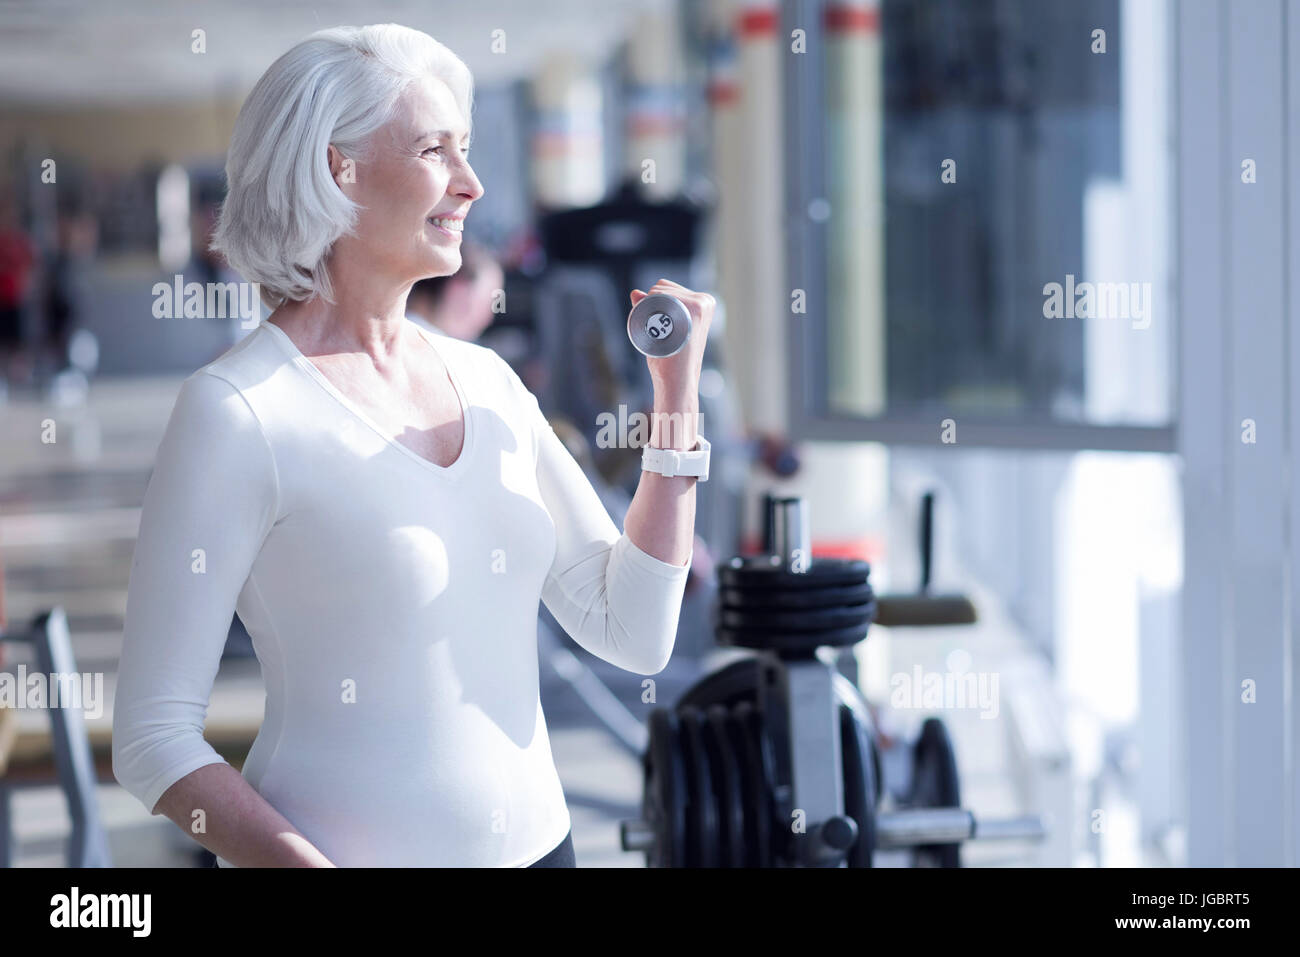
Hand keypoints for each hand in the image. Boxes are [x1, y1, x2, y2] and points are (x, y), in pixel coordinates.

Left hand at [629, 279, 714, 398]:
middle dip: (651, 304)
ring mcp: (701, 303)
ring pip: (659, 291)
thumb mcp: (662, 331)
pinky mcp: (694, 308)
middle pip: (663, 287)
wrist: (677, 379)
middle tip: (659, 332)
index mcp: (703, 303)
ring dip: (650, 307)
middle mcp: (705, 301)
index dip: (654, 303)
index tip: (659, 327)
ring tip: (661, 331)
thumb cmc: (669, 359)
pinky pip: (659, 296)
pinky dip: (650, 306)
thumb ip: (650, 309)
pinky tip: (659, 324)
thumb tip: (634, 292)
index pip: (669, 289)